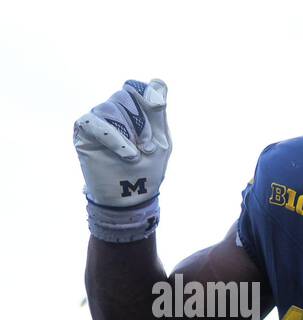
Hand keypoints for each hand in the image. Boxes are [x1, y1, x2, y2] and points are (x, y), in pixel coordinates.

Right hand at [74, 79, 170, 207]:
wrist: (130, 197)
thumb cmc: (148, 170)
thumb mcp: (160, 140)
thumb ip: (157, 112)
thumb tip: (157, 81)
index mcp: (135, 110)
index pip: (138, 88)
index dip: (148, 98)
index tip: (157, 109)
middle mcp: (115, 110)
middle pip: (125, 96)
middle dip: (142, 123)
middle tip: (147, 147)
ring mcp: (98, 118)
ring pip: (110, 107)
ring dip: (129, 134)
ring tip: (136, 156)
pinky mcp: (83, 130)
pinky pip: (94, 122)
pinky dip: (114, 138)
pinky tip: (128, 155)